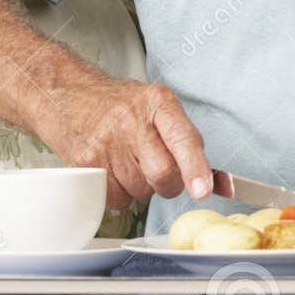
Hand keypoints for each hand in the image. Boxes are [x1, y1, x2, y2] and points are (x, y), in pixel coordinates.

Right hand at [35, 74, 211, 209]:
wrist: (70, 95)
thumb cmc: (123, 106)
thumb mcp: (160, 109)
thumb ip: (192, 144)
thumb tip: (225, 186)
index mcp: (158, 102)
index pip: (181, 138)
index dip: (194, 167)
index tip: (203, 190)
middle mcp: (131, 122)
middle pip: (163, 173)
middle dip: (169, 183)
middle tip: (161, 171)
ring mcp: (105, 144)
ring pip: (140, 191)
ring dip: (143, 187)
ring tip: (130, 162)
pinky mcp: (85, 164)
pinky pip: (116, 200)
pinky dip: (121, 194)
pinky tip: (115, 171)